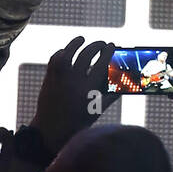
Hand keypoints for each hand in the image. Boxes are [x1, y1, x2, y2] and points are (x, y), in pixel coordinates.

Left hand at [31, 36, 115, 155]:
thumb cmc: (76, 124)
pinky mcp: (49, 78)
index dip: (108, 52)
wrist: (49, 132)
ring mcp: (59, 78)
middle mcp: (74, 81)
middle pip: (87, 54)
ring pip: (69, 52)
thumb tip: (123, 86)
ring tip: (83, 39)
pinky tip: (67, 50)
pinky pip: (55, 59)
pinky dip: (61, 52)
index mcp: (88, 90)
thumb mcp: (96, 111)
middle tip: (102, 44)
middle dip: (96, 46)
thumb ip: (110, 97)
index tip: (112, 45)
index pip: (101, 64)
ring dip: (77, 43)